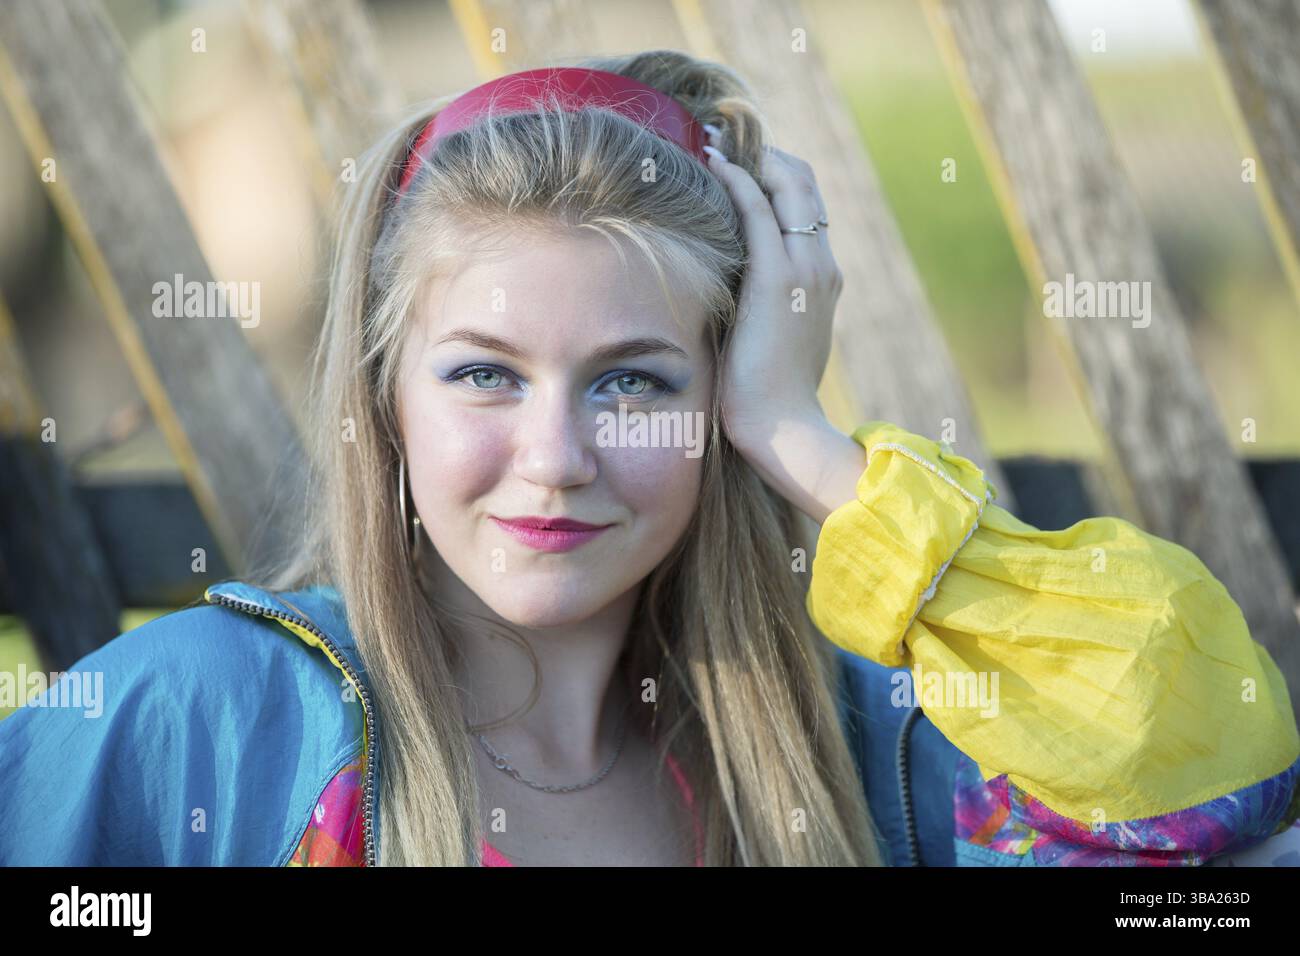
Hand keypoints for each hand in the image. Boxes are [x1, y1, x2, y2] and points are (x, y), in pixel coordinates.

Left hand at [705, 135, 861, 523]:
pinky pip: (758, 209)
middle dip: (766, 155)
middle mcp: (822, 265)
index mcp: (824, 279)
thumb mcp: (773, 343)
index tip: (741, 160)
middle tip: (724, 139)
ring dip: (752, 158)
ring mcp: (805, 268)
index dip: (778, 176)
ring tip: (713, 140)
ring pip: (787, 186)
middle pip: (803, 185)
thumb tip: (735, 303)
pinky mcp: (778, 277)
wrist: (784, 427)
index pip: (807, 208)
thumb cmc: (769, 397)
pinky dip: (738, 179)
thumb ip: (766, 312)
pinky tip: (712, 162)